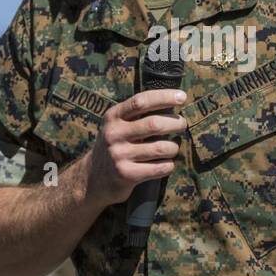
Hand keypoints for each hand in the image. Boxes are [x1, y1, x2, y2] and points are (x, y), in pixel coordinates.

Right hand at [83, 89, 187, 206]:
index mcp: (113, 117)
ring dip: (173, 147)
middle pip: (154, 124)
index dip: (163, 97)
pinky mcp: (126, 174)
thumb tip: (173, 101)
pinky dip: (169, 165)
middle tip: (182, 124)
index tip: (182, 97)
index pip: (140, 102)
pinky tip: (167, 163)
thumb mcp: (118, 125)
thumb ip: (138, 114)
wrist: (94, 178)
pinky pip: (160, 167)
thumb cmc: (116, 146)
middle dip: (175, 123)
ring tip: (172, 147)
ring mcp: (119, 155)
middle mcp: (114, 134)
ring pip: (161, 148)